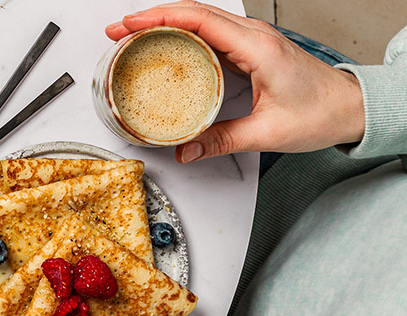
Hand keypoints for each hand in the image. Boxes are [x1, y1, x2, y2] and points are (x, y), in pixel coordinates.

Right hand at [106, 1, 364, 161]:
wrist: (349, 107)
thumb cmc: (320, 112)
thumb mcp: (266, 133)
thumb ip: (221, 141)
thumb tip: (185, 149)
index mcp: (256, 48)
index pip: (199, 20)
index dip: (159, 19)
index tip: (130, 24)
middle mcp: (254, 36)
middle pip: (194, 11)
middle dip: (151, 16)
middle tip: (118, 29)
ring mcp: (252, 39)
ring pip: (201, 17)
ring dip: (165, 21)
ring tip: (133, 33)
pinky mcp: (251, 47)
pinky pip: (210, 30)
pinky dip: (182, 31)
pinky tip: (166, 43)